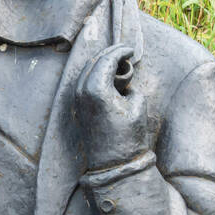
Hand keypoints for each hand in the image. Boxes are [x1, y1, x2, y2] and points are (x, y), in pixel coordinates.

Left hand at [74, 46, 150, 169]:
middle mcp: (81, 92)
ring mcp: (76, 100)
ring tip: (118, 63)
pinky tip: (108, 76)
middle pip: (94, 62)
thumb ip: (129, 85)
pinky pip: (83, 82)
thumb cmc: (129, 136)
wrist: (114, 165)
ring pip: (86, 71)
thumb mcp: (138, 104)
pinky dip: (95, 75)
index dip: (120, 51)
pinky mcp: (77, 108)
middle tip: (125, 52)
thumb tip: (122, 80)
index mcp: (95, 89)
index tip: (131, 49)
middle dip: (110, 54)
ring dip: (101, 63)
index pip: (106, 59)